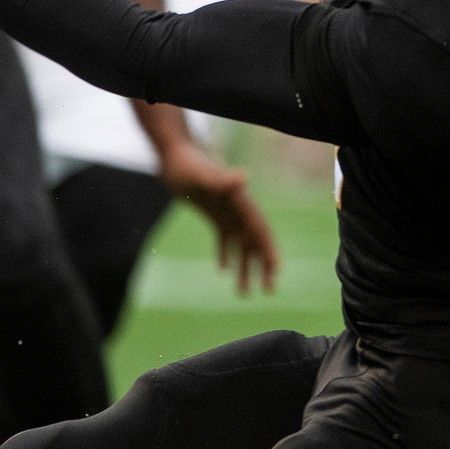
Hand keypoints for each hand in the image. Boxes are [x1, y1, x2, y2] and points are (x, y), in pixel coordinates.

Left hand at [158, 140, 279, 294]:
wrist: (173, 155)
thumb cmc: (187, 164)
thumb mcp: (202, 174)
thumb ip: (222, 180)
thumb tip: (244, 176)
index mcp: (239, 201)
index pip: (260, 229)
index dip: (269, 249)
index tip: (276, 271)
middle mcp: (236, 208)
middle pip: (254, 241)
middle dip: (263, 266)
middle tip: (269, 291)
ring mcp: (225, 211)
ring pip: (240, 244)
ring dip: (245, 267)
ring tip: (244, 293)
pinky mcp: (212, 213)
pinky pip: (223, 238)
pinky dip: (225, 253)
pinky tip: (223, 270)